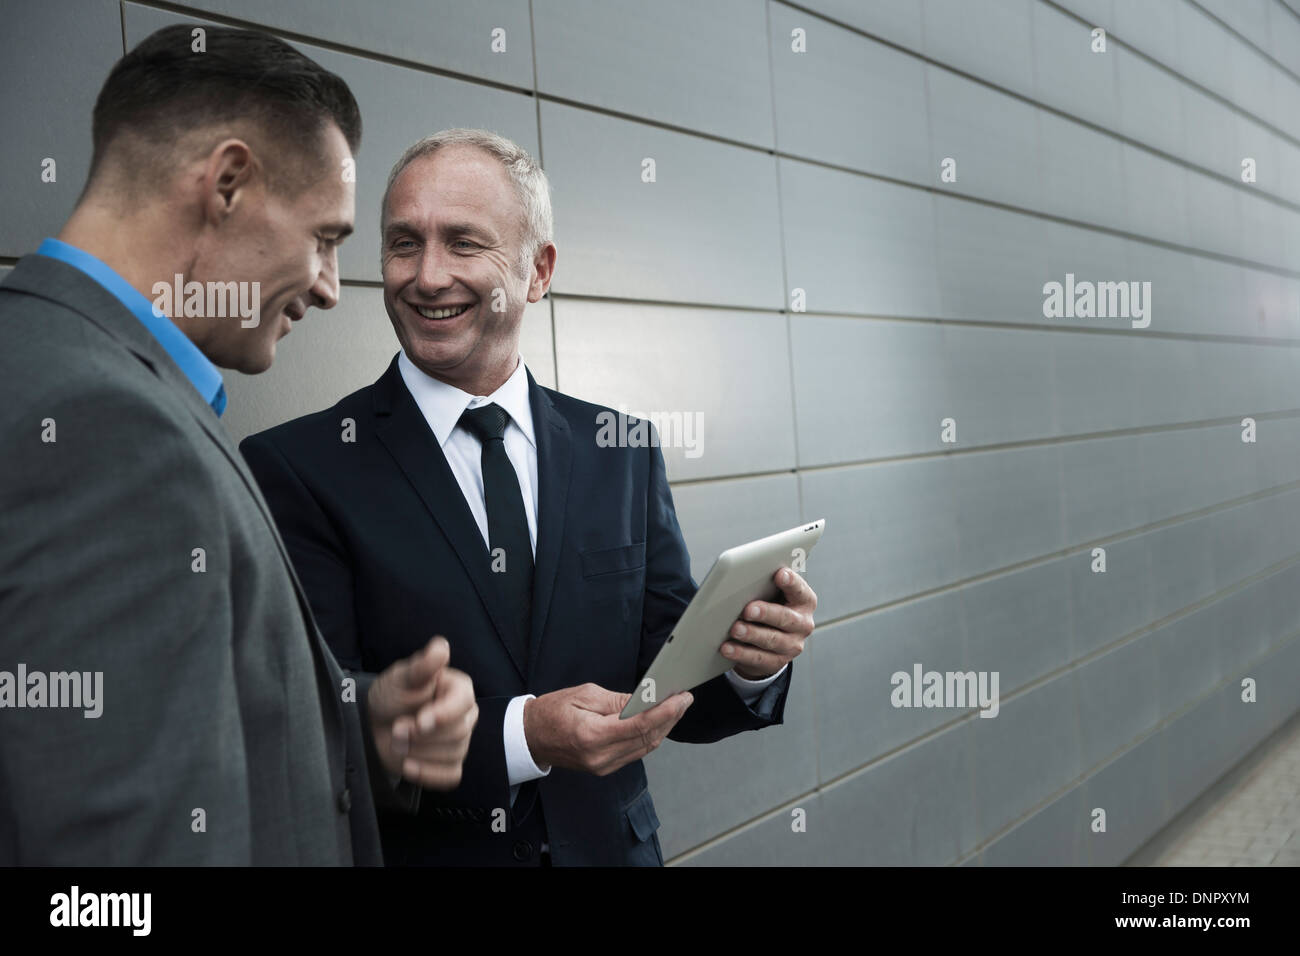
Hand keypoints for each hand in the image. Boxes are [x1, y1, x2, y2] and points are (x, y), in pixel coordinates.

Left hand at [367, 636, 477, 789]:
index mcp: (459, 688)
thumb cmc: (392, 695)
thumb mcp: (400, 678)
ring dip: (418, 752)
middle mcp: (466, 714)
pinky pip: (450, 776)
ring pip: (453, 754)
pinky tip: (407, 765)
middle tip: (396, 729)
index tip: (419, 721)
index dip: (443, 714)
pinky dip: (427, 774)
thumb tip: (440, 646)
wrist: (375, 723)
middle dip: (422, 736)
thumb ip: (421, 666)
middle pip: (459, 732)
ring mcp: (460, 740)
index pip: (463, 703)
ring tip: (396, 741)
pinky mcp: (450, 763)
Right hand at [523, 683, 692, 775]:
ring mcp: (604, 766)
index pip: (639, 725)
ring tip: (677, 707)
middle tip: (684, 698)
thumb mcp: (583, 695)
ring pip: (645, 747)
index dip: (665, 711)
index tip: (681, 698)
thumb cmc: (551, 712)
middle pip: (647, 738)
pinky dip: (651, 736)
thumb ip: (617, 701)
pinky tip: (659, 721)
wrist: (530, 738)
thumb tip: (645, 700)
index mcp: (592, 736)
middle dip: (670, 717)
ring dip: (664, 727)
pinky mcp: (606, 768)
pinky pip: (636, 752)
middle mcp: (601, 757)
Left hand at [722, 567, 816, 679]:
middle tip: (748, 609)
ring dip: (752, 634)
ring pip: (772, 640)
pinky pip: (758, 658)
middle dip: (766, 613)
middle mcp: (803, 624)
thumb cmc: (770, 605)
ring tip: (735, 629)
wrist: (771, 639)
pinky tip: (727, 647)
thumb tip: (743, 577)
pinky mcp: (777, 662)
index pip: (800, 590)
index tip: (779, 574)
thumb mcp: (773, 593)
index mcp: (804, 601)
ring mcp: (792, 645)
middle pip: (786, 618)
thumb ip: (766, 584)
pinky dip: (741, 653)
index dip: (791, 582)